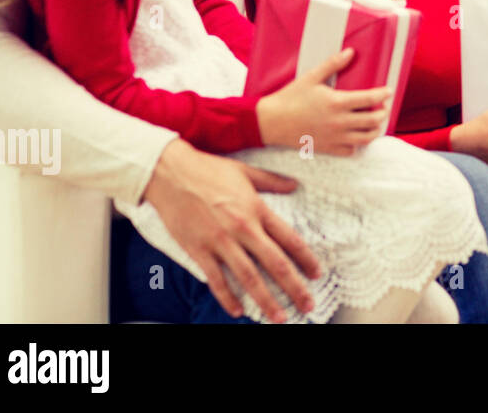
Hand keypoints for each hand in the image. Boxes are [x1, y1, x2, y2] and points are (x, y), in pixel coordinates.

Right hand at [142, 139, 322, 322]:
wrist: (170, 173)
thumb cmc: (208, 170)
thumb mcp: (246, 171)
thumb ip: (272, 181)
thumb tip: (295, 185)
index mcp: (257, 209)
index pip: (289, 239)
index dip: (306, 259)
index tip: (317, 274)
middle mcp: (243, 228)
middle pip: (275, 263)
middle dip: (294, 287)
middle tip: (308, 305)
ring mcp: (220, 241)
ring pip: (249, 278)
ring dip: (265, 300)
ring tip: (279, 317)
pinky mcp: (198, 250)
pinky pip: (216, 280)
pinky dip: (227, 298)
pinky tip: (237, 312)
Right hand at [255, 48, 392, 156]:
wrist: (271, 122)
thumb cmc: (290, 98)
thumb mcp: (311, 77)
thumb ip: (333, 64)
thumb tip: (351, 52)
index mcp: (337, 102)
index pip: (370, 99)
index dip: (383, 95)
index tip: (388, 91)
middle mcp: (339, 122)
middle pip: (373, 120)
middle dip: (382, 112)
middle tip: (382, 107)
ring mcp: (335, 138)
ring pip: (366, 138)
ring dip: (374, 129)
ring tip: (374, 122)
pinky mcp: (328, 149)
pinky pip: (351, 150)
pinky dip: (357, 144)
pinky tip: (356, 135)